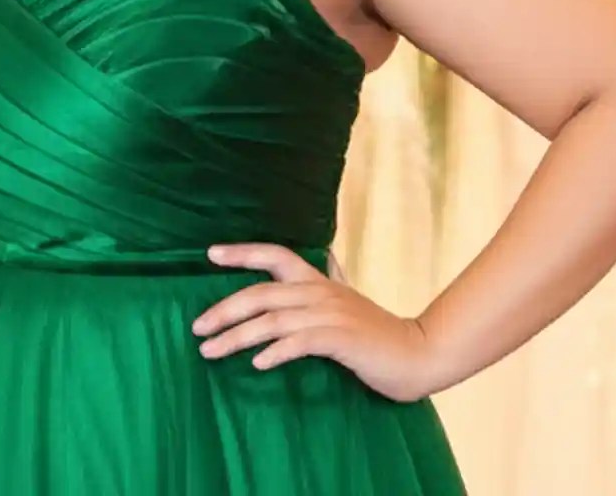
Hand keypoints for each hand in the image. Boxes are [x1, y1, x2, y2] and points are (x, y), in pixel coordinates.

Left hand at [192, 243, 443, 402]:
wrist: (419, 354)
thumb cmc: (376, 334)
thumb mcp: (347, 303)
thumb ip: (326, 287)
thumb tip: (321, 261)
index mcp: (319, 281)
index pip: (275, 255)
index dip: (243, 252)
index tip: (210, 253)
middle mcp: (320, 292)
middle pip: (261, 293)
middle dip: (223, 310)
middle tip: (196, 328)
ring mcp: (330, 315)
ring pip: (272, 320)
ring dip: (236, 336)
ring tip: (210, 351)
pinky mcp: (341, 340)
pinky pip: (299, 342)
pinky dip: (275, 352)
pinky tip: (256, 363)